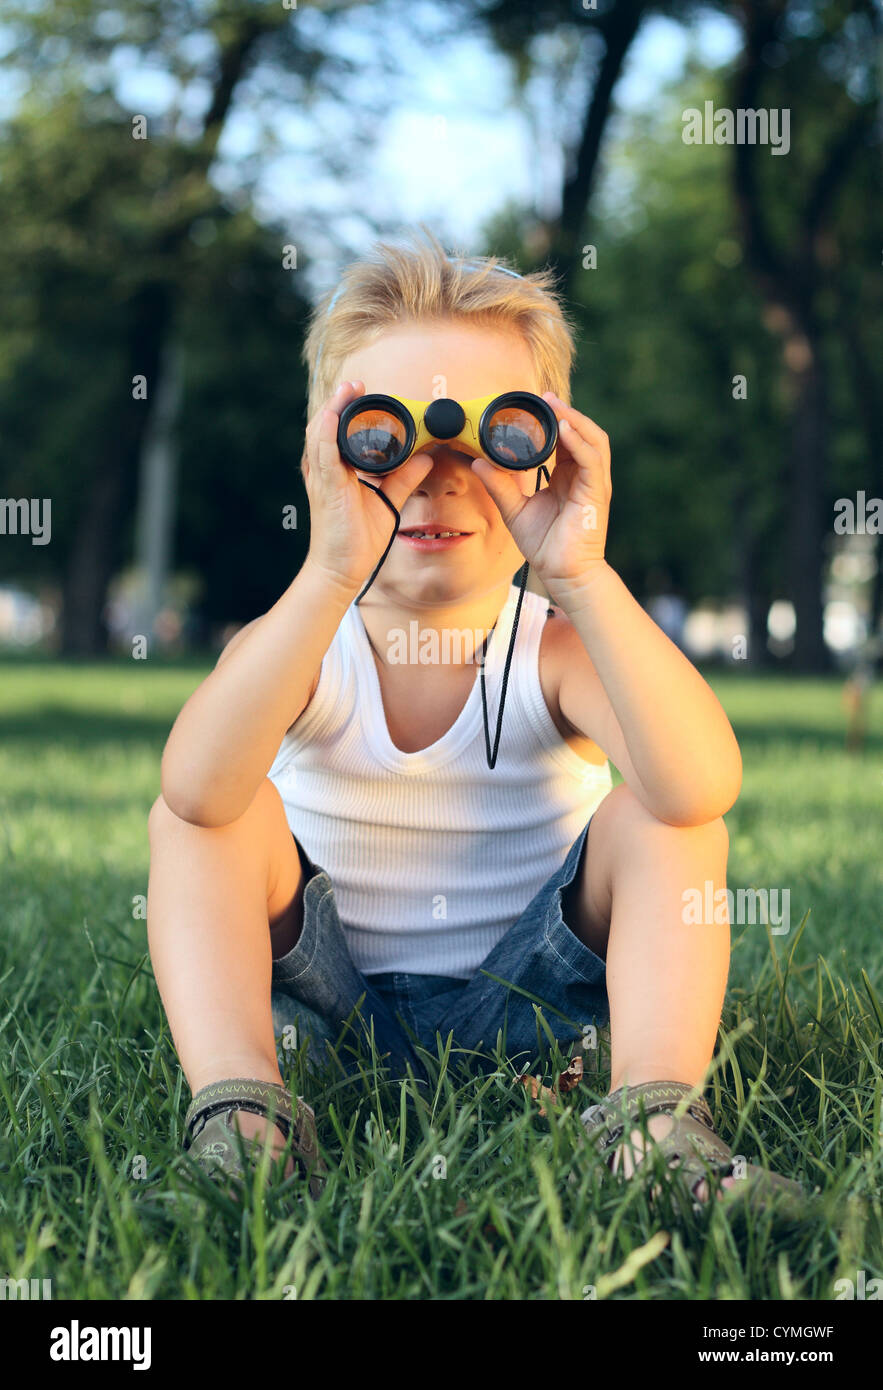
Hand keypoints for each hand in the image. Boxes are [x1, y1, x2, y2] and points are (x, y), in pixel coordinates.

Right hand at [301, 381, 434, 593]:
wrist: (342, 568)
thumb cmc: (357, 539)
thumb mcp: (388, 500)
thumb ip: (405, 477)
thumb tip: (427, 458)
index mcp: (335, 470)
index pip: (337, 432)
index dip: (347, 410)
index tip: (364, 392)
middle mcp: (324, 470)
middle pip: (325, 425)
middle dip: (339, 401)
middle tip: (357, 383)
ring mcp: (322, 478)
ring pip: (320, 433)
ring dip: (333, 407)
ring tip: (347, 388)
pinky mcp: (326, 488)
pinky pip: (323, 454)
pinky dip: (327, 432)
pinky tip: (333, 415)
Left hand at [469, 391, 611, 599]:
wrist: (563, 574)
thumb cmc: (546, 545)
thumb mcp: (515, 510)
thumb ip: (499, 485)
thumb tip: (478, 463)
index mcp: (567, 476)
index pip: (565, 439)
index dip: (553, 420)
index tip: (533, 405)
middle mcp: (583, 475)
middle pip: (582, 433)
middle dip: (565, 412)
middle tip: (543, 397)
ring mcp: (593, 483)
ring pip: (593, 440)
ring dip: (575, 420)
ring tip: (555, 405)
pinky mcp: (597, 493)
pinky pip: (591, 460)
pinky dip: (578, 442)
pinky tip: (564, 429)